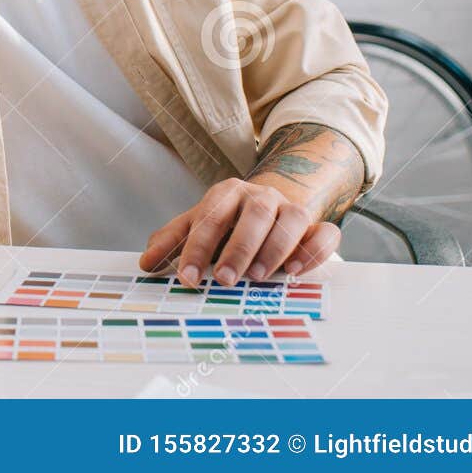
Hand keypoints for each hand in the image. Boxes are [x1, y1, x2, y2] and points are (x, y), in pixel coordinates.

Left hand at [138, 177, 340, 285]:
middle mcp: (261, 195)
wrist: (269, 208)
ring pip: (292, 219)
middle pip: (254, 214)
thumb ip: (171, 241)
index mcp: (227, 193)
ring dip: (275, 249)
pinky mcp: (317, 225)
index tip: (188, 278)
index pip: (211, 216)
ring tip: (257, 278)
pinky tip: (295, 271)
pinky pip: (325, 233)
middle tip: (224, 279)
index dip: (197, 248)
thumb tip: (146, 262)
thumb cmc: (227, 223)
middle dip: (238, 248)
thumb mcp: (196, 226)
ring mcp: (291, 208)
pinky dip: (313, 251)